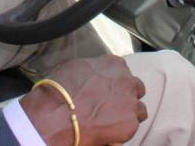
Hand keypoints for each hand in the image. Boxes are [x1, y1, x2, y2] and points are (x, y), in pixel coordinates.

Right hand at [20, 56, 146, 145]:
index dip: (114, 82)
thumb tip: (94, 75)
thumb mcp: (75, 67)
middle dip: (126, 96)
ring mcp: (130, 101)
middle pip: (135, 87)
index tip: (107, 90)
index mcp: (112, 64)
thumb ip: (94, 70)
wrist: (56, 115)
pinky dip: (123, 130)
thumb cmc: (59, 92)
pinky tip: (108, 131)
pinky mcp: (131, 122)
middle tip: (112, 106)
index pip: (122, 71)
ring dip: (128, 114)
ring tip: (111, 122)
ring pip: (138, 108)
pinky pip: (132, 127)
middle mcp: (125, 79)